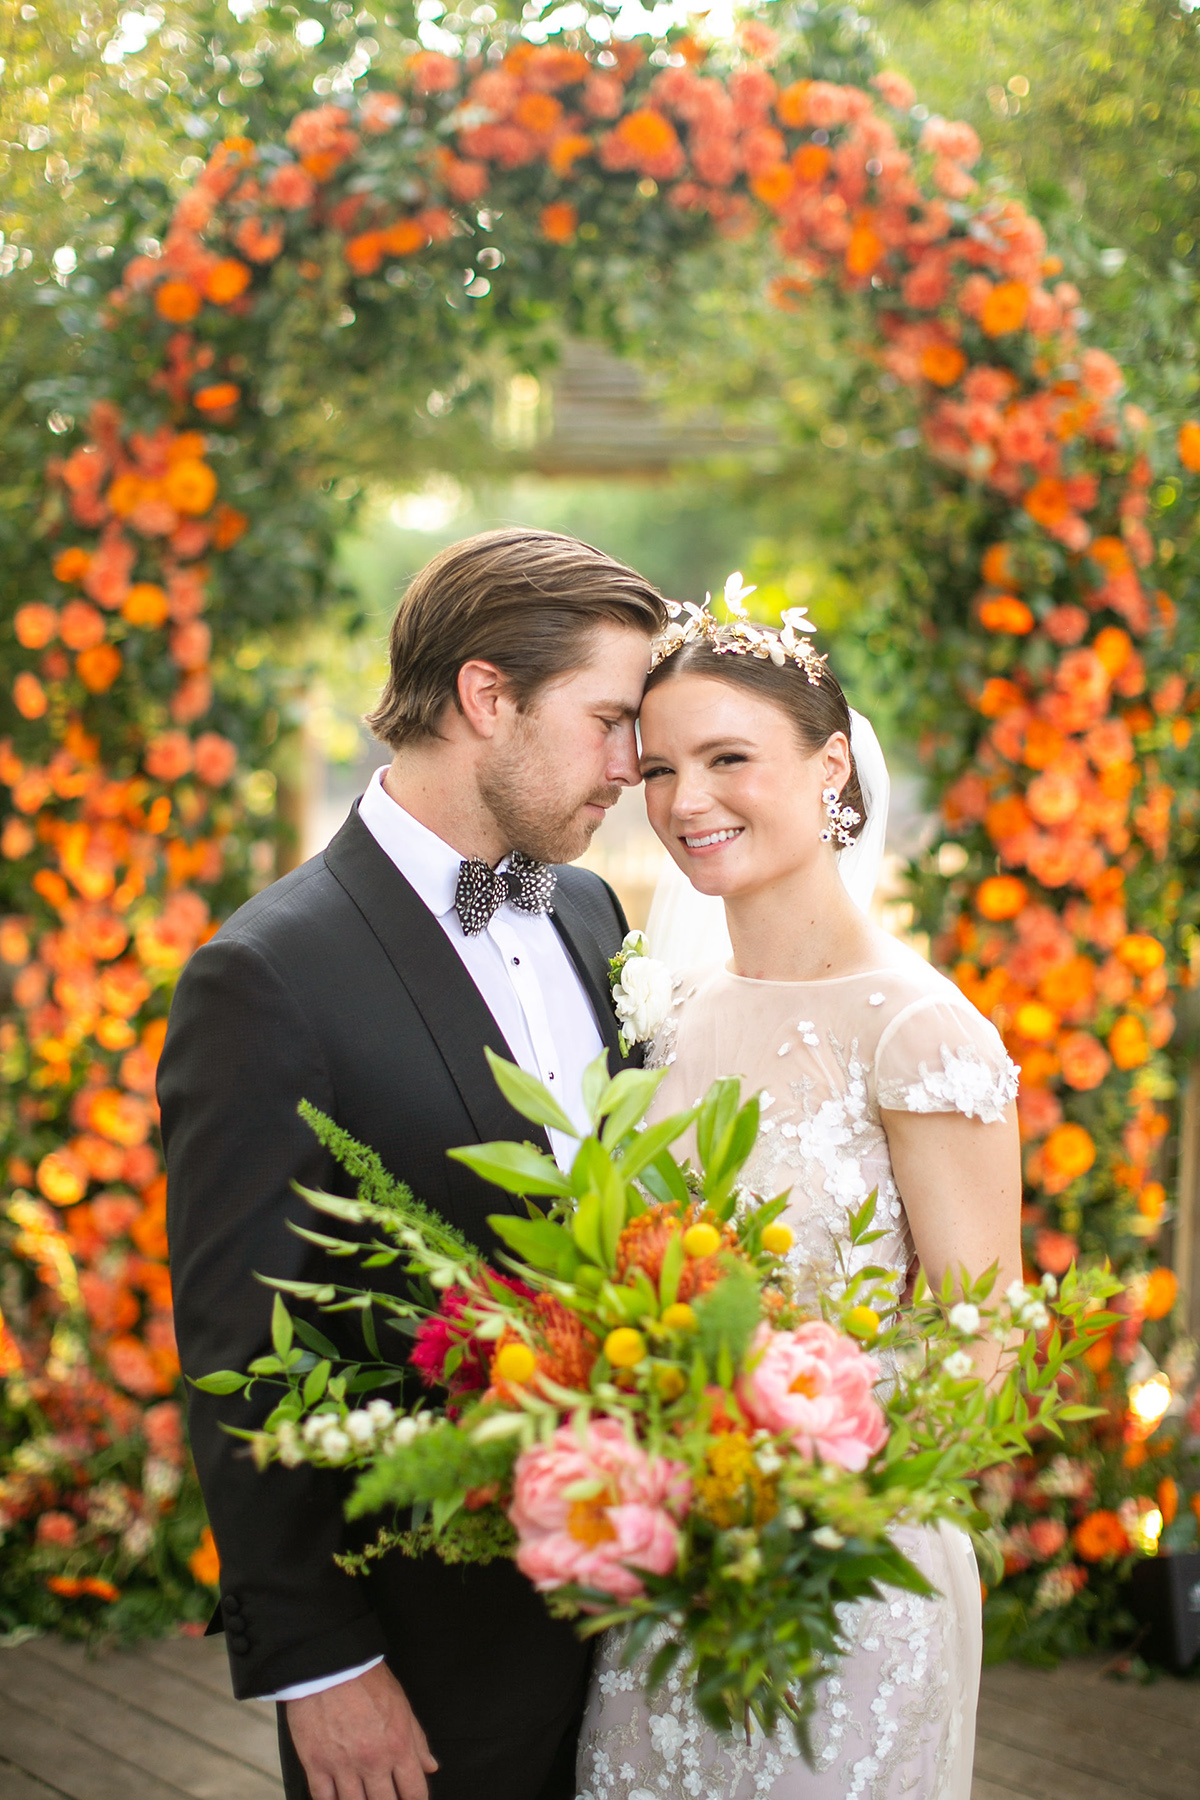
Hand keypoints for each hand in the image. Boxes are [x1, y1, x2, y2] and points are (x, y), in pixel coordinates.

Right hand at [287, 1661, 438, 1799]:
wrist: (331, 1663)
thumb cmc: (366, 1679)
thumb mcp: (402, 1705)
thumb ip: (418, 1741)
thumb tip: (429, 1766)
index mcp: (398, 1745)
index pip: (414, 1792)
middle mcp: (373, 1760)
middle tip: (386, 1797)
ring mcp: (343, 1765)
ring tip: (363, 1797)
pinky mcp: (316, 1763)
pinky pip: (324, 1799)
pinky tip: (337, 1799)